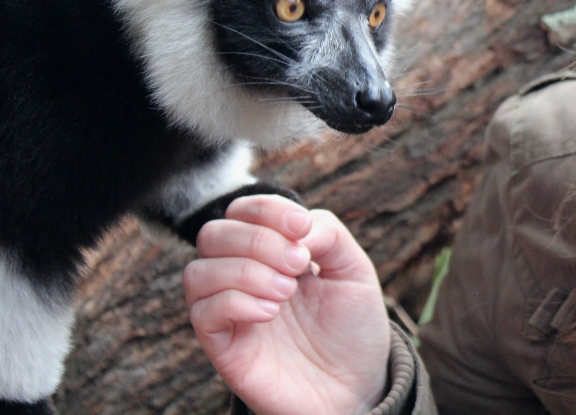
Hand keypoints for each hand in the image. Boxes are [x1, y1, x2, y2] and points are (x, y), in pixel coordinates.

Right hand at [183, 195, 389, 414]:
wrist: (357, 387)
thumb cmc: (353, 328)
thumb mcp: (354, 269)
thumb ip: (328, 234)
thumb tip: (296, 227)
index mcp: (273, 250)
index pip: (243, 210)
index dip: (267, 209)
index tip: (302, 228)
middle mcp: (244, 275)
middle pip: (213, 233)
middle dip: (256, 240)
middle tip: (298, 265)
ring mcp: (230, 312)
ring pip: (197, 272)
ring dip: (244, 271)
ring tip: (286, 292)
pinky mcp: (224, 348)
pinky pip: (202, 314)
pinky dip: (235, 303)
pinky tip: (270, 313)